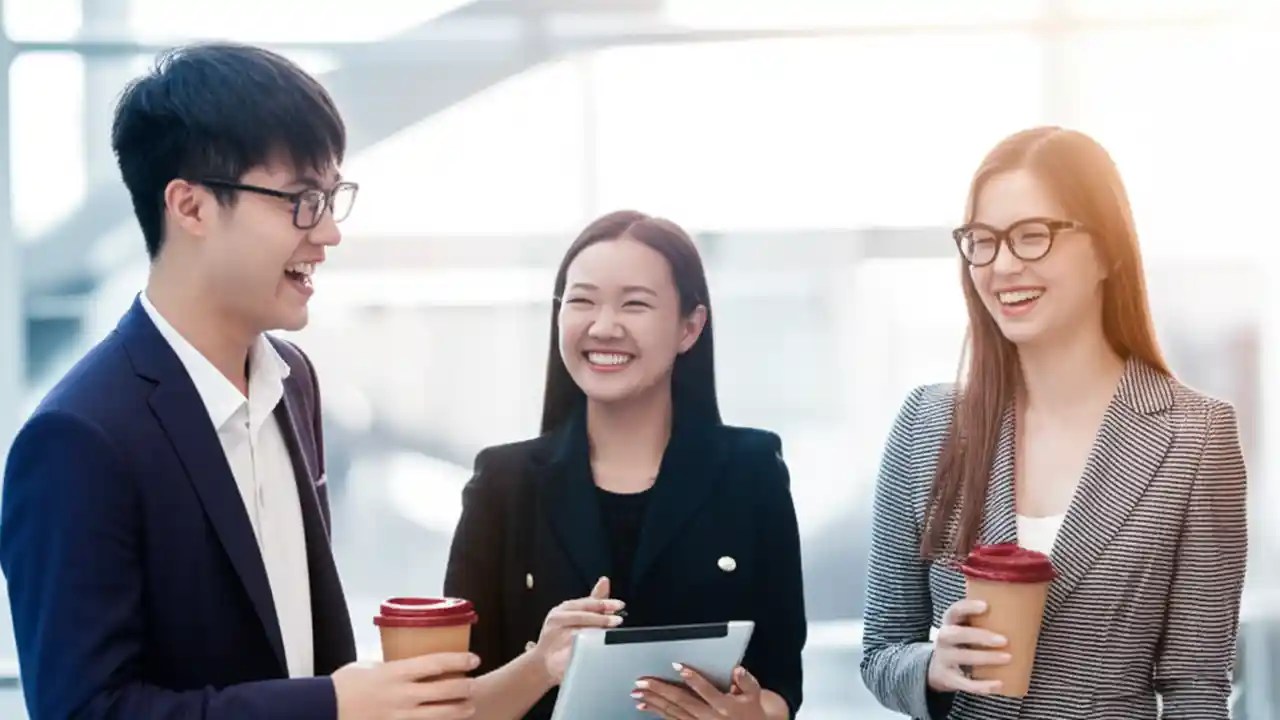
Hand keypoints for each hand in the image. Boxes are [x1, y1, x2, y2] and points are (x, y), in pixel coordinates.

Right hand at [333, 652, 478, 719]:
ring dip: (459, 710)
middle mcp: (403, 695)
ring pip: (441, 714)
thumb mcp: (367, 666)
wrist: (324, 710)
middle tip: (474, 684)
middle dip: (465, 687)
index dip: (460, 659)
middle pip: (446, 690)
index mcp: (396, 672)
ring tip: (470, 707)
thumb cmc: (343, 686)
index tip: (474, 658)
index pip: (437, 663)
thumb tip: (400, 664)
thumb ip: (389, 666)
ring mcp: (400, 716)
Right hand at [529, 576, 625, 683]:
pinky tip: (595, 651)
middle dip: (601, 618)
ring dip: (594, 633)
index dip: (603, 604)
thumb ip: (593, 600)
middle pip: (581, 616)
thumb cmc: (563, 633)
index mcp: (564, 608)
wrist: (545, 660)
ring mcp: (553, 637)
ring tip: (609, 634)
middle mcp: (557, 619)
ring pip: (575, 633)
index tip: (619, 605)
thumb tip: (605, 580)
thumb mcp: (579, 614)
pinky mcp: (552, 655)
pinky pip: (570, 654)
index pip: (586, 603)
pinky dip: (581, 652)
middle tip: (617, 620)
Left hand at [633, 665, 765, 719]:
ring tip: (637, 692)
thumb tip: (737, 669)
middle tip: (643, 681)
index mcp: (724, 705)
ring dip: (653, 702)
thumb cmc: (751, 711)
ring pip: (673, 712)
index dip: (692, 678)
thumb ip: (746, 681)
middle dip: (660, 690)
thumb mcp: (754, 694)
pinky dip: (657, 713)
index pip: (706, 690)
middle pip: (682, 701)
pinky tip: (644, 706)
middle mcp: (710, 717)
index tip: (677, 666)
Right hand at [927, 598, 1009, 694]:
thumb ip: (983, 620)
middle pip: (957, 634)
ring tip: (1008, 658)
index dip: (968, 607)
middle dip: (981, 636)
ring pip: (962, 657)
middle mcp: (943, 638)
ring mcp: (943, 658)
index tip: (986, 606)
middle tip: (1004, 640)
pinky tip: (999, 684)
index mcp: (950, 622)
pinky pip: (965, 683)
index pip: (955, 610)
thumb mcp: (965, 628)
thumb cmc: (962, 642)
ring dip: (986, 658)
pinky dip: (982, 685)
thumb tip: (1022, 610)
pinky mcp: (948, 678)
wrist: (938, 668)